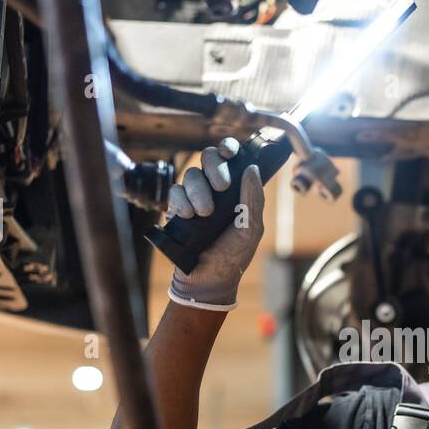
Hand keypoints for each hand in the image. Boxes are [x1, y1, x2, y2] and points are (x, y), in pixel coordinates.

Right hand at [166, 137, 264, 310]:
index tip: (230, 153)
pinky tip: (188, 215)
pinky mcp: (176, 209)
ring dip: (198, 191)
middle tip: (221, 187)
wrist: (209, 279)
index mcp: (235, 190)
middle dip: (214, 168)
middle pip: (207, 158)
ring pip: (191, 175)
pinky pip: (174, 192)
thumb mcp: (251, 228)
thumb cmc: (233, 255)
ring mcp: (194, 197)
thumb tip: (252, 168)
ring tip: (204, 213)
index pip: (230, 159)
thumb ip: (254, 198)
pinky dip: (180, 200)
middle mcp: (214, 189)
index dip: (228, 149)